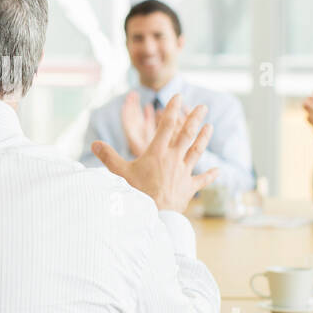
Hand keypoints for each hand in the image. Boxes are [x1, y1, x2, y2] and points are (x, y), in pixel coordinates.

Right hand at [92, 96, 219, 212]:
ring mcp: (183, 173)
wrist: (153, 215)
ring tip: (211, 126)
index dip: (172, 109)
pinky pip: (201, 180)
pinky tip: (218, 170)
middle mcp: (173, 159)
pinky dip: (210, 175)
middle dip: (195, 119)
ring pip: (197, 152)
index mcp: (157, 153)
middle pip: (187, 134)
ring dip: (204, 138)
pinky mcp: (188, 188)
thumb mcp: (119, 173)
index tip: (178, 96)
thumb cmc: (136, 193)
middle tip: (203, 107)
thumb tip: (94, 143)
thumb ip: (108, 156)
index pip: (166, 125)